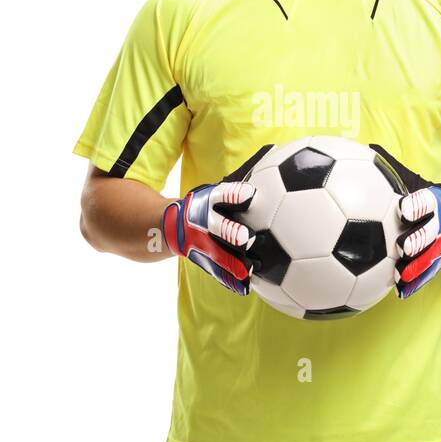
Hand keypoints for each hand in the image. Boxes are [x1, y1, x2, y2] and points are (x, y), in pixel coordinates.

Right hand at [160, 145, 272, 294]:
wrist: (168, 226)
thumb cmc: (204, 205)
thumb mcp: (214, 191)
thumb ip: (237, 184)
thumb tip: (272, 152)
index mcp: (207, 202)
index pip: (222, 196)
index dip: (235, 194)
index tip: (249, 194)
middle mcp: (203, 222)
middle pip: (219, 227)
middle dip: (231, 232)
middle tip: (246, 238)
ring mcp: (201, 243)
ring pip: (219, 253)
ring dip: (233, 262)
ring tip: (249, 269)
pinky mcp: (203, 259)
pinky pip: (218, 272)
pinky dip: (230, 280)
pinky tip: (244, 288)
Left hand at [369, 144, 440, 298]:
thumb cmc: (432, 198)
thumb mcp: (418, 180)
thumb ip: (393, 168)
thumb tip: (366, 146)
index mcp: (436, 202)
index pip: (426, 203)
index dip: (416, 206)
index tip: (403, 209)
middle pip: (429, 233)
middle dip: (417, 240)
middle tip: (402, 246)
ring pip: (429, 258)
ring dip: (416, 267)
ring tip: (400, 275)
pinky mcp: (440, 261)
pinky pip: (428, 274)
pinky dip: (416, 283)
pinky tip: (401, 291)